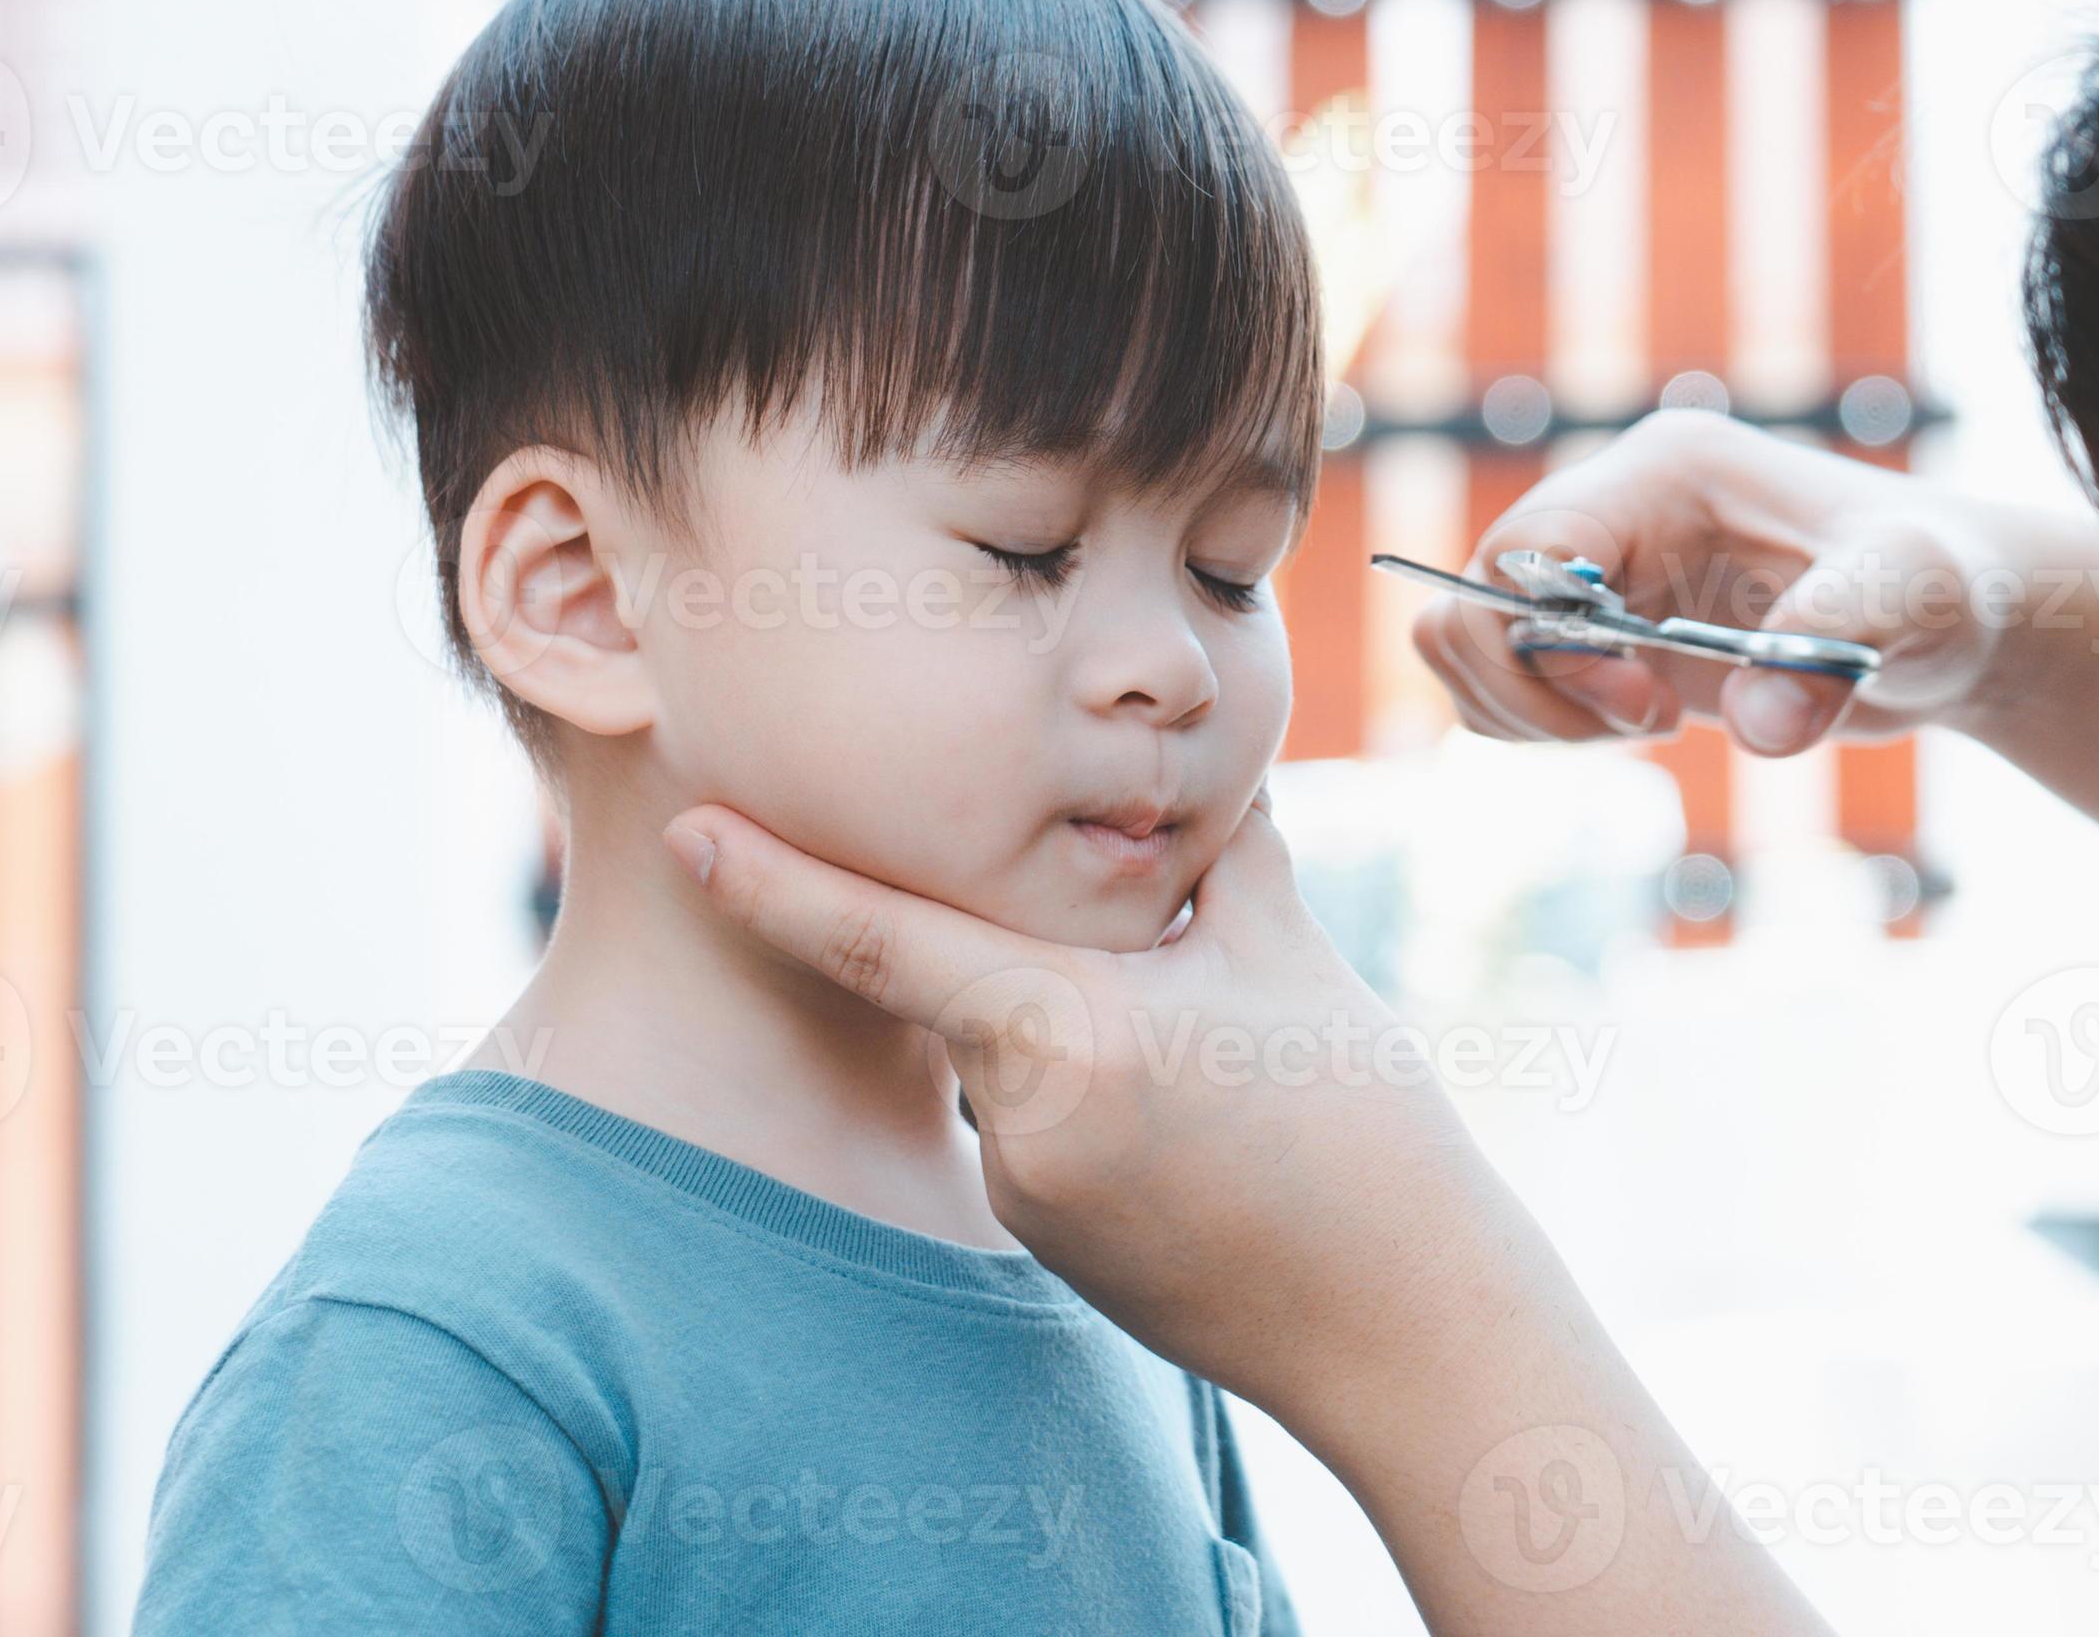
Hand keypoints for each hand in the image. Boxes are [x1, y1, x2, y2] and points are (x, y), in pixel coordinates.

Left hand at [658, 793, 1537, 1437]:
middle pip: (957, 985)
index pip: (877, 939)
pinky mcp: (1049, 1243)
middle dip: (1004, 930)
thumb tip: (1192, 769)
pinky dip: (1088, 1086)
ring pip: (1005, 1055)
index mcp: (1062, 1035)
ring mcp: (1025, 1200)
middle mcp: (1017, 1127)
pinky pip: (1035, 1126)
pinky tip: (1203, 1113)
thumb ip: (1214, 850)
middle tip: (1127, 934)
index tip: (686, 829)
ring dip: (1068, 1018)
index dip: (770, 878)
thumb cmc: (1367, 1134)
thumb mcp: (1289, 954)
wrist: (1412, 1329)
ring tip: (1224, 1053)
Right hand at [1413, 408, 2035, 756]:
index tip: (1648, 707)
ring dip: (1528, 716)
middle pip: (1469, 603)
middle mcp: (1608, 515)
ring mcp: (1595, 574)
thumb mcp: (1908, 604)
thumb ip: (1831, 657)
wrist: (1954, 620)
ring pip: (1464, 647)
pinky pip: (1499, 685)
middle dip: (1532, 692)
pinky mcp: (1595, 634)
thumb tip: (1762, 731)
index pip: (1523, 551)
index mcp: (1661, 475)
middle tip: (1646, 724)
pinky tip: (1639, 729)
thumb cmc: (1939, 587)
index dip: (1549, 644)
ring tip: (1647, 728)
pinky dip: (1540, 728)